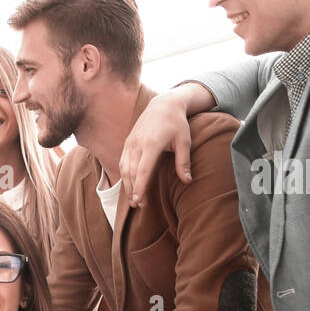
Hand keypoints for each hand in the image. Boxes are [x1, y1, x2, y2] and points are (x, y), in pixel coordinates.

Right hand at [119, 87, 193, 207]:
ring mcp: (130, 143)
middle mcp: (137, 144)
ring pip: (124, 169)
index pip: (143, 170)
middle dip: (134, 190)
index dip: (140, 187)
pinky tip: (129, 185)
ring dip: (127, 185)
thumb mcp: (184, 141)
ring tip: (133, 199)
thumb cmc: (176, 123)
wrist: (163, 105)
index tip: (140, 201)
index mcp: (151, 144)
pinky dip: (124, 175)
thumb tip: (187, 181)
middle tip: (139, 205)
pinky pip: (123, 162)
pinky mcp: (127, 142)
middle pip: (131, 173)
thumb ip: (183, 162)